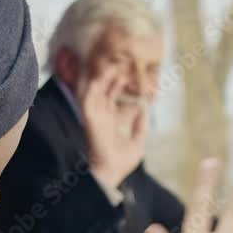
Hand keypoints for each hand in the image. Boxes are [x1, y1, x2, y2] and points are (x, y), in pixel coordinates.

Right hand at [77, 67, 147, 188]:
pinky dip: (91, 85)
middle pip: (103, 89)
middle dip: (110, 74)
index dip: (117, 82)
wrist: (111, 173)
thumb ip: (140, 126)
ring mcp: (94, 116)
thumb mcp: (137, 143)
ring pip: (95, 90)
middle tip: (119, 59)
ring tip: (111, 63)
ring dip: (101, 76)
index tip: (126, 69)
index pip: (111, 95)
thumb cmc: (121, 163)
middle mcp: (100, 115)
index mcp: (109, 119)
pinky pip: (87, 98)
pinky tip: (98, 74)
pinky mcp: (89, 118)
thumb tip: (146, 111)